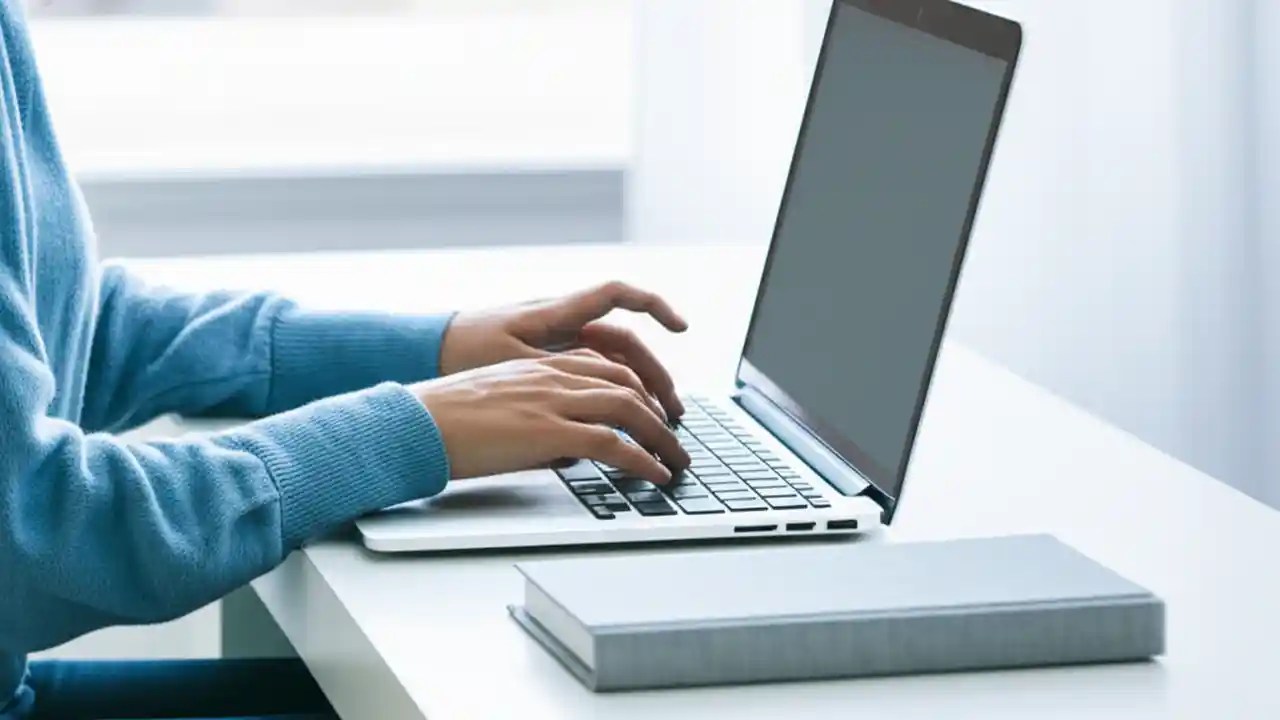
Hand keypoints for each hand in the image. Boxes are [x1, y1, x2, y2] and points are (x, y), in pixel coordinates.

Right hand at [412, 350, 689, 484]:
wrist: (415, 423)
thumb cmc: (444, 419)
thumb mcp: (499, 402)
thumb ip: (538, 412)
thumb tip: (567, 447)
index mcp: (539, 364)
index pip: (606, 366)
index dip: (639, 389)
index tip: (654, 411)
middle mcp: (552, 375)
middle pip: (628, 383)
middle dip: (660, 412)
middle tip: (675, 438)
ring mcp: (553, 400)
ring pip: (630, 409)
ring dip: (662, 438)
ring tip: (677, 461)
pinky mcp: (549, 431)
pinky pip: (614, 443)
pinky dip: (644, 460)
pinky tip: (656, 474)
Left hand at [439, 281, 688, 418]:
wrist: (424, 350)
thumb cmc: (460, 351)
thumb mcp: (507, 364)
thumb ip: (550, 377)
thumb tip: (591, 407)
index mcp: (556, 314)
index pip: (616, 297)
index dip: (653, 306)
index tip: (681, 328)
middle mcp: (563, 325)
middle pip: (626, 347)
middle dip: (657, 378)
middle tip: (675, 414)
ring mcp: (557, 346)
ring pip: (613, 366)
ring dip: (639, 393)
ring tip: (657, 426)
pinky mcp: (548, 366)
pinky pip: (592, 379)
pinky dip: (611, 398)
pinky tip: (619, 429)